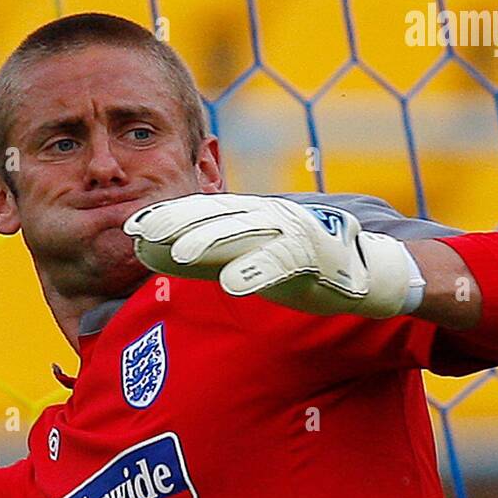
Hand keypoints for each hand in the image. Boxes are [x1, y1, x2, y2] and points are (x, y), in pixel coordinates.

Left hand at [124, 193, 424, 317]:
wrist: (366, 270)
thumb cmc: (298, 265)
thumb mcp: (241, 256)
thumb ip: (196, 256)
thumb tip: (144, 252)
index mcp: (247, 216)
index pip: (199, 213)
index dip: (166, 217)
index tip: (132, 225)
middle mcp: (265, 217)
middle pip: (215, 217)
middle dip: (177, 221)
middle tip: (141, 230)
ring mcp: (290, 234)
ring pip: (244, 234)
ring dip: (211, 240)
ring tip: (181, 251)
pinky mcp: (312, 257)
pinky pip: (280, 263)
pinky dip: (257, 271)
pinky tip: (233, 285)